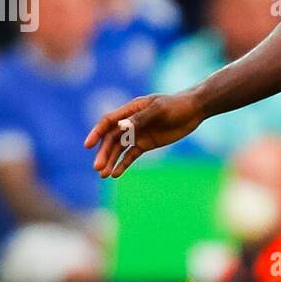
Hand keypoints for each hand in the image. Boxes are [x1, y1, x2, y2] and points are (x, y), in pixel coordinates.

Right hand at [84, 90, 205, 178]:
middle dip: (103, 154)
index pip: (108, 122)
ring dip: (110, 161)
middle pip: (111, 139)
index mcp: (130, 110)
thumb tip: (121, 127)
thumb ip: (140, 119)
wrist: (192, 111)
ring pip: (119, 149)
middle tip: (98, 168)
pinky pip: (131, 156)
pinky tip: (115, 174)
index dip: (96, 133)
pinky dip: (123, 164)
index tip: (87, 146)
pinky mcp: (145, 144)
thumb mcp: (158, 110)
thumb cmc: (175, 106)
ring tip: (103, 175)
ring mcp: (137, 134)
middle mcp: (130, 123)